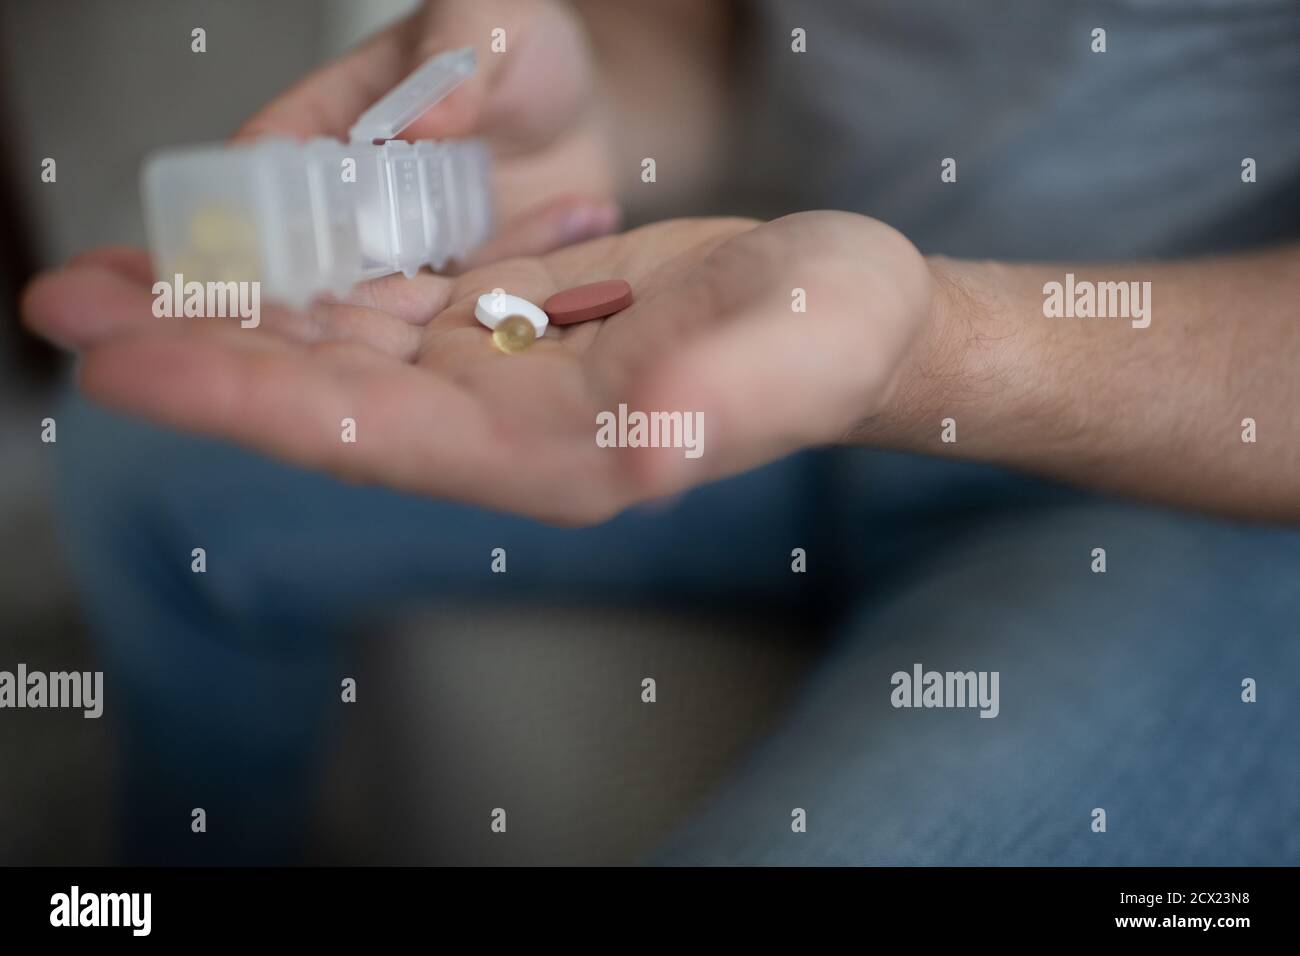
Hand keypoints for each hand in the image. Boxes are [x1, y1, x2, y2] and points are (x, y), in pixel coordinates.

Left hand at [23, 212, 933, 523]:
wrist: (843, 312)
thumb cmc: (828, 335)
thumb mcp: (793, 354)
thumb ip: (718, 404)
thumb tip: (646, 444)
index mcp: (554, 448)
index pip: (371, 431)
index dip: (244, 398)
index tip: (127, 363)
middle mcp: (501, 422)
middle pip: (322, 390)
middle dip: (198, 349)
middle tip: (72, 300)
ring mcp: (493, 373)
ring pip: (334, 342)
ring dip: (228, 307)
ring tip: (123, 269)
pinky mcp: (499, 320)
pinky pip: (377, 297)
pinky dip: (300, 271)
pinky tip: (240, 243)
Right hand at [238, 0, 619, 262]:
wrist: (587, 108)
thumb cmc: (519, 46)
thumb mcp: (487, 20)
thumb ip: (453, 65)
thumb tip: (422, 122)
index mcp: (337, 118)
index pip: (272, 161)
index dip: (255, 204)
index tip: (271, 242)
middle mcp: (364, 194)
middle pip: (322, 252)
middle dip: (350, 279)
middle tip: (419, 264)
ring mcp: (416, 245)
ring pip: (399, 295)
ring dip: (452, 287)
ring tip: (526, 234)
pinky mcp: (470, 278)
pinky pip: (482, 294)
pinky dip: (531, 264)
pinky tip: (586, 210)